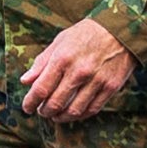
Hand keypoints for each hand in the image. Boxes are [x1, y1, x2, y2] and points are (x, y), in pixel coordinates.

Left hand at [19, 16, 134, 119]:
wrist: (121, 30)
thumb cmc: (86, 34)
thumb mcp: (60, 41)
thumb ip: (42, 62)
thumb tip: (25, 81)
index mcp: (63, 58)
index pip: (41, 88)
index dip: (30, 102)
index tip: (27, 107)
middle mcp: (79, 71)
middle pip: (56, 103)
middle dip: (44, 111)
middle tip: (41, 111)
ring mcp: (97, 81)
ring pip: (74, 111)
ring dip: (60, 117)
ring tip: (55, 115)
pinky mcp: (111, 87)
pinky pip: (92, 109)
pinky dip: (80, 115)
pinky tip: (73, 113)